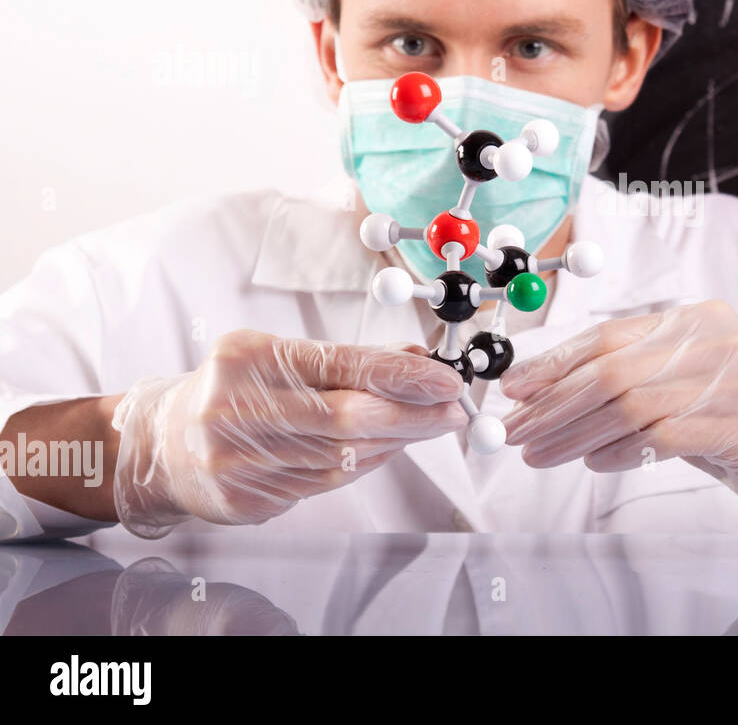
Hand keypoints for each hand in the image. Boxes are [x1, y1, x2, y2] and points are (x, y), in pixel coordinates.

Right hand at [112, 329, 464, 537]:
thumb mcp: (279, 357)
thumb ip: (347, 359)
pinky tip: (387, 449)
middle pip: (347, 417)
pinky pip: (323, 483)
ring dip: (396, 441)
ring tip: (428, 427)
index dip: (402, 376)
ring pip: (341, 455)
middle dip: (412, 415)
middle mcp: (236, 408)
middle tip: (454, 411)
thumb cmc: (234, 391)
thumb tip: (418, 359)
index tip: (446, 381)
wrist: (164, 443)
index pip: (340, 364)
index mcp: (247, 358)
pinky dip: (364, 465)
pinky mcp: (243, 499)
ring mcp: (236, 459)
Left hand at [499, 300, 737, 547]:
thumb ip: (634, 388)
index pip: (610, 335)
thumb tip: (549, 399)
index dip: (554, 362)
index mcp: (699, 319)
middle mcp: (719, 338)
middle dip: (554, 403)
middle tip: (515, 433)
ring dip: (575, 434)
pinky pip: (666, 436)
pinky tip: (594, 464)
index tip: (512, 390)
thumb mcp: (689, 395)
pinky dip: (620, 452)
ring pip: (631, 403)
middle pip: (613, 368)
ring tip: (540, 455)